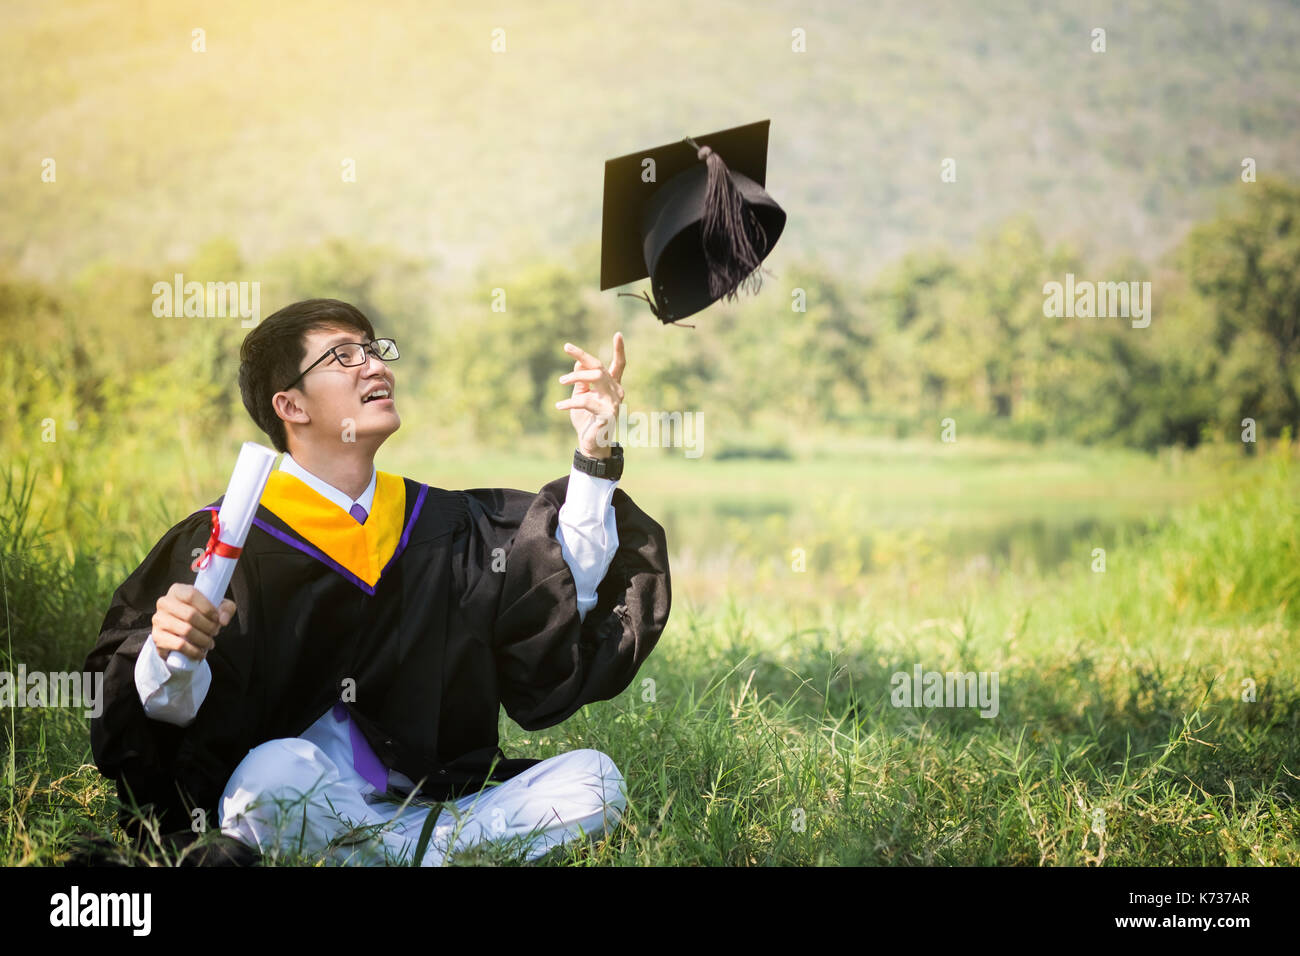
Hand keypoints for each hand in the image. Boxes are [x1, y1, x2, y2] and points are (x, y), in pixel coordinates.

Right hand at [151, 582, 234, 661]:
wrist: (182, 635)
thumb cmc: (201, 616)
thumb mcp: (217, 608)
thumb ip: (226, 609)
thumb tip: (223, 620)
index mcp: (177, 590)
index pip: (191, 595)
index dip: (208, 608)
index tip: (217, 618)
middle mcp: (164, 603)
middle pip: (190, 614)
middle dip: (208, 626)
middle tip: (215, 632)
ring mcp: (158, 620)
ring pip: (186, 630)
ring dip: (202, 639)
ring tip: (210, 643)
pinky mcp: (157, 637)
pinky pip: (178, 645)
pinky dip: (193, 651)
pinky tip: (200, 653)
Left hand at [555, 333, 625, 458]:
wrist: (590, 445)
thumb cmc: (586, 420)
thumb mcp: (581, 396)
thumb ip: (581, 381)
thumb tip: (578, 362)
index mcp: (611, 386)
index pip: (619, 365)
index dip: (619, 350)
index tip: (618, 334)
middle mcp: (616, 392)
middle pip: (599, 367)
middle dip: (582, 357)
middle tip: (565, 353)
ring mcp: (613, 402)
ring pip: (596, 377)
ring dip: (576, 376)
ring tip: (561, 381)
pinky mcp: (607, 414)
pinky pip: (586, 400)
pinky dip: (570, 402)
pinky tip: (559, 406)